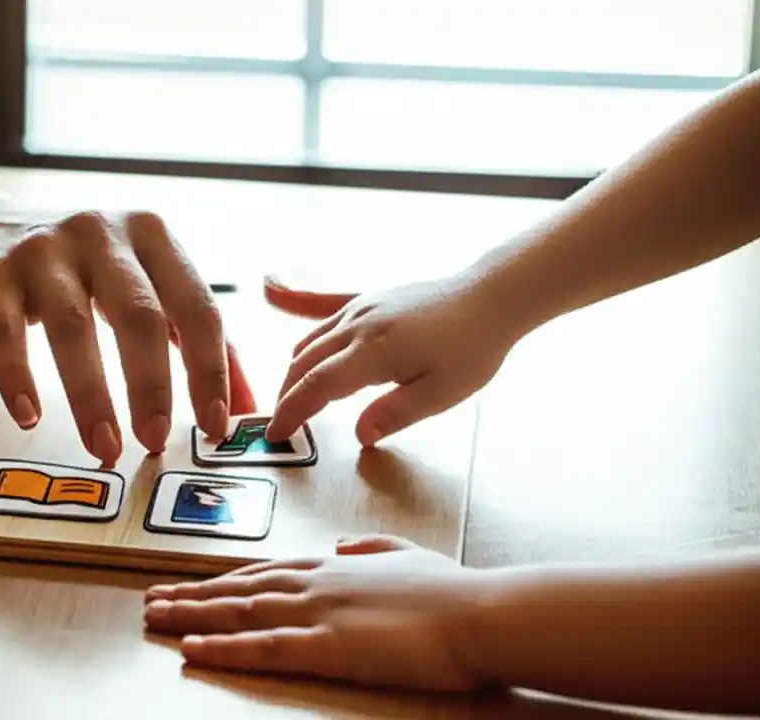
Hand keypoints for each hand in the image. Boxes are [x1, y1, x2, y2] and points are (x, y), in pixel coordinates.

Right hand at [0, 211, 230, 464]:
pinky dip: (17, 378)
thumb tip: (248, 410)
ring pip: (72, 327)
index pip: (196, 307)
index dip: (211, 370)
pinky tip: (29, 418)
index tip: (215, 426)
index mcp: (153, 236)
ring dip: (91, 396)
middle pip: (139, 315)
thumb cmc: (89, 270)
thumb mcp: (148, 284)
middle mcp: (101, 233)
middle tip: (156, 441)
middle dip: (152, 386)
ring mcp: (43, 250)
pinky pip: (4, 332)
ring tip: (104, 447)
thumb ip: (199, 340)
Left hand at [143, 536, 486, 691]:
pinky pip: (262, 647)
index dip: (224, 578)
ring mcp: (317, 612)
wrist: (480, 613)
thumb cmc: (452, 591)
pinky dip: (223, 647)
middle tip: (154, 599)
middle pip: (240, 589)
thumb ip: (369, 547)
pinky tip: (193, 648)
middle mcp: (315, 582)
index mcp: (334, 565)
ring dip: (192, 616)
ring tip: (155, 618)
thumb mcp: (406, 554)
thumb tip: (340, 544)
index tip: (195, 582)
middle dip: (193, 594)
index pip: (264, 570)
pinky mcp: (327, 647)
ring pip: (239, 613)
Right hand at [265, 276, 518, 446]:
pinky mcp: (367, 299)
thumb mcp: (442, 393)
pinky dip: (294, 308)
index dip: (292, 411)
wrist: (490, 297)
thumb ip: (395, 414)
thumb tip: (360, 436)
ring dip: (293, 370)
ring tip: (289, 396)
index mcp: (375, 351)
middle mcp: (359, 325)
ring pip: (309, 341)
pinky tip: (269, 289)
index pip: (317, 385)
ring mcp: (360, 308)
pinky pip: (321, 306)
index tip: (277, 433)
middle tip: (280, 424)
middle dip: (286, 396)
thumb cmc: (472, 345)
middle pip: (303, 364)